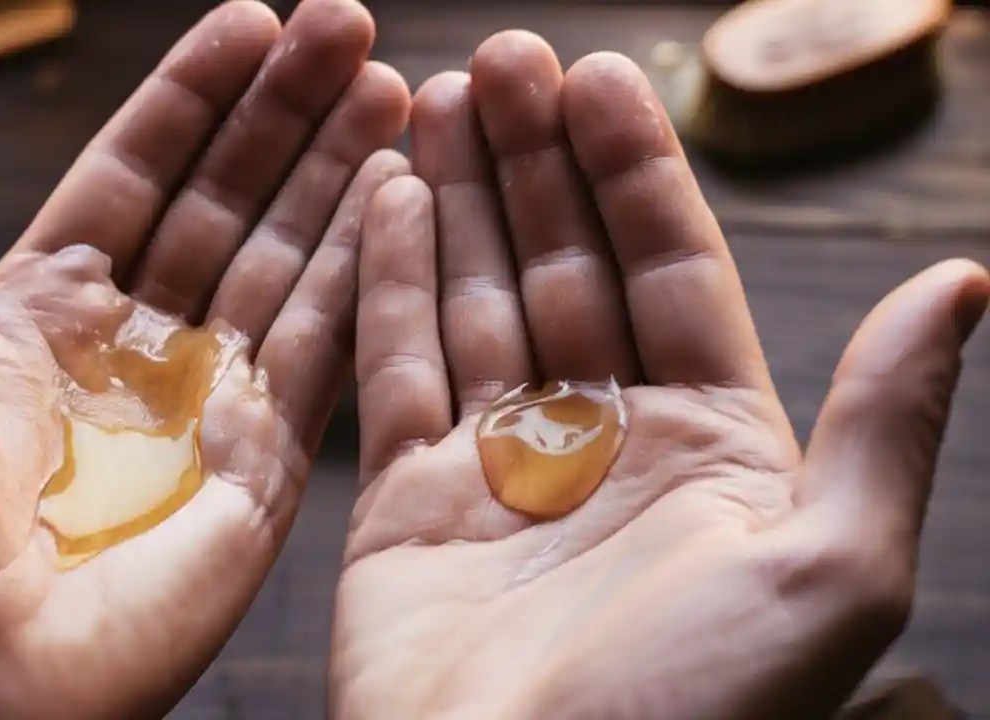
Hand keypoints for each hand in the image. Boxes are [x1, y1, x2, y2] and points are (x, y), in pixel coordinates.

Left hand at [0, 2, 407, 716]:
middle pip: (233, 202)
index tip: (256, 20)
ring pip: (291, 262)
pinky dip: (362, 276)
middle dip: (292, 113)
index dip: (197, 96)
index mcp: (44, 307)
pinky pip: (323, 354)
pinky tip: (396, 199)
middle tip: (351, 29)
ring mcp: (208, 405)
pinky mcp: (262, 470)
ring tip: (396, 90)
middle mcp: (136, 346)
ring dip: (342, 176)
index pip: (140, 172)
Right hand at [331, 36, 987, 718]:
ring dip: (461, 199)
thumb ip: (881, 419)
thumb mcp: (827, 570)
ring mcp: (497, 471)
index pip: (673, 274)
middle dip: (535, 163)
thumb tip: (963, 280)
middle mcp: (604, 447)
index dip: (635, 173)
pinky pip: (396, 368)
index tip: (598, 77)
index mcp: (714, 451)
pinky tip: (391, 194)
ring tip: (439, 99)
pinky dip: (391, 280)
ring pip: (477, 302)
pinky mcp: (403, 502)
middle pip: (566, 270)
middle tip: (500, 59)